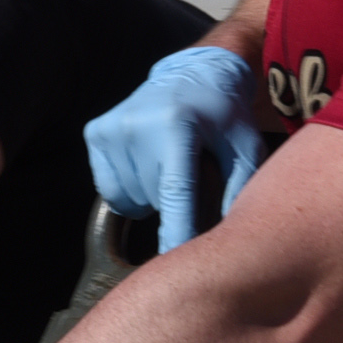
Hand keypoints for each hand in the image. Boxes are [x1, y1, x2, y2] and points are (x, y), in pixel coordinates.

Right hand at [83, 45, 265, 253]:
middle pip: (156, 202)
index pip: (175, 194)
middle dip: (177, 202)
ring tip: (170, 164)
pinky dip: (131, 187)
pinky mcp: (95, 134)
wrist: (196, 72)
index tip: (173, 270)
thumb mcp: (246, 148)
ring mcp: (111, 130)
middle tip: (192, 172)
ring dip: (152, 195)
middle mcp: (137, 125)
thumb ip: (239, 191)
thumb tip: (226, 241)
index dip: (176, 235)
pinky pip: (111, 191)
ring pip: (131, 201)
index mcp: (176, 125)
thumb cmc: (226, 116)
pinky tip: (148, 163)